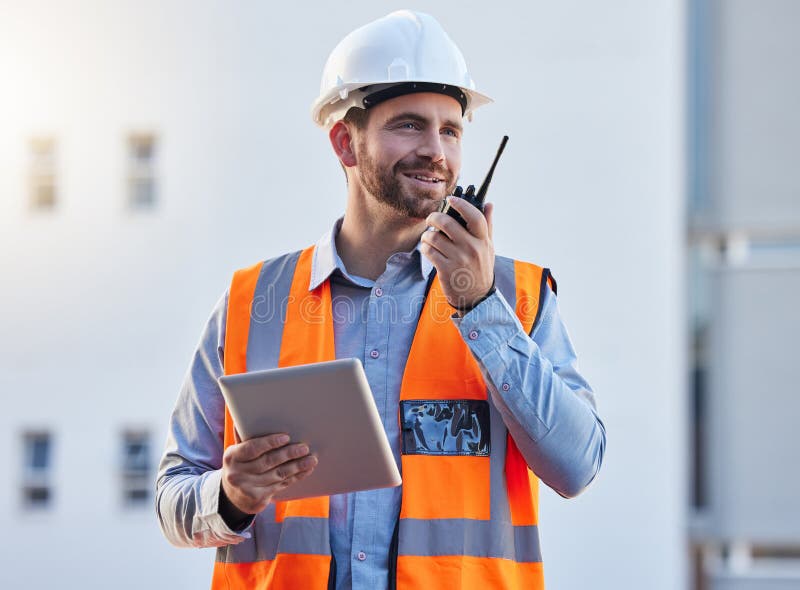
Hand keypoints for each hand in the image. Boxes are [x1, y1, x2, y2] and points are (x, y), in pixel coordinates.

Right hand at [221, 432, 316, 514]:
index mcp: (232, 456)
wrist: (232, 496)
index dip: (269, 442)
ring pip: (277, 474)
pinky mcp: (258, 499)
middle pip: (268, 462)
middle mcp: (237, 473)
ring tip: (311, 459)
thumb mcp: (238, 451)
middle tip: (304, 448)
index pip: (252, 448)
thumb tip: (250, 416)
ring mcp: (247, 488)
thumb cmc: (240, 465)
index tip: (286, 437)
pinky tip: (306, 470)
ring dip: (297, 466)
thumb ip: (245, 437)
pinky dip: (295, 477)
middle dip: (288, 454)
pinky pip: (281, 485)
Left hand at [421, 198, 494, 312]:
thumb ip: (488, 225)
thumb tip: (489, 204)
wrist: (476, 296)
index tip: (451, 199)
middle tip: (431, 219)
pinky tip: (428, 249)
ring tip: (428, 238)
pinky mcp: (446, 270)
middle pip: (447, 223)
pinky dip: (425, 248)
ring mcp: (458, 259)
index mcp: (483, 240)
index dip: (461, 204)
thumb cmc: (481, 268)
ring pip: (434, 237)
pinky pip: (429, 252)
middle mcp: (472, 248)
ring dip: (427, 235)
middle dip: (434, 217)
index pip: (474, 216)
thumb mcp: (488, 247)